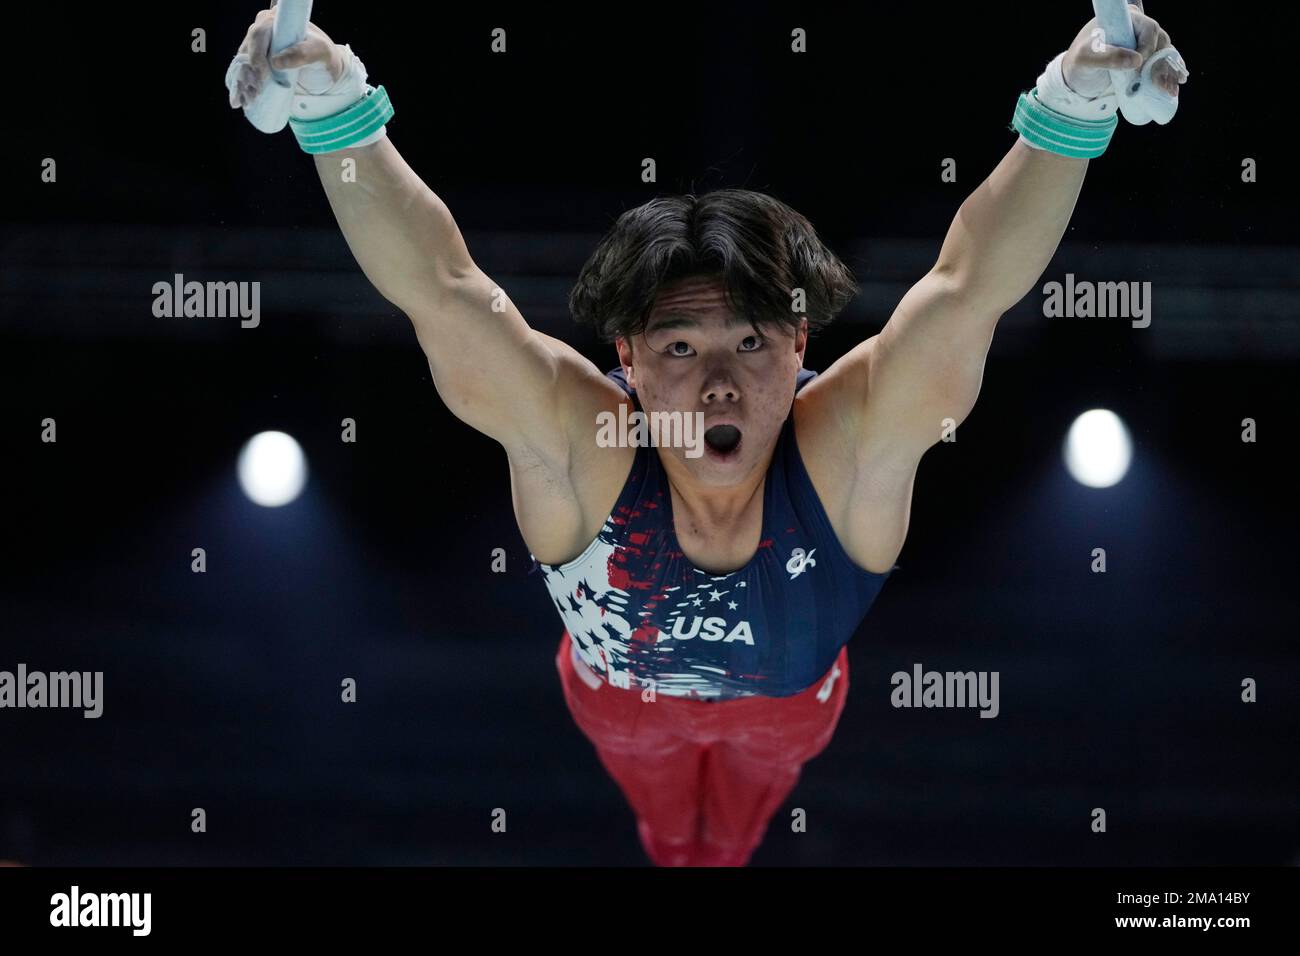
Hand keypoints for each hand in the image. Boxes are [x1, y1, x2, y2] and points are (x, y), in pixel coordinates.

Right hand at [228, 3, 345, 109]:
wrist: (324, 70)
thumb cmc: (323, 56)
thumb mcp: (320, 52)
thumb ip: (302, 53)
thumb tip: (276, 61)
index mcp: (275, 21)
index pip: (258, 35)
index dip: (257, 54)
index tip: (263, 75)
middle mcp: (262, 31)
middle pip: (247, 49)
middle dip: (249, 72)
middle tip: (257, 91)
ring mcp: (257, 46)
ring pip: (242, 62)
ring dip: (244, 81)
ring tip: (251, 98)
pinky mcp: (256, 62)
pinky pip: (244, 72)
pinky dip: (244, 85)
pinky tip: (246, 98)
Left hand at [1061, 1, 1187, 98]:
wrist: (1076, 78)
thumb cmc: (1078, 64)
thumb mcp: (1086, 60)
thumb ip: (1108, 58)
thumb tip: (1137, 60)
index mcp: (1125, 20)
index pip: (1149, 29)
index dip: (1148, 48)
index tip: (1138, 67)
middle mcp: (1138, 28)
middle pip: (1161, 42)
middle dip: (1162, 64)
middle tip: (1160, 84)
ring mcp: (1142, 43)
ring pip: (1165, 54)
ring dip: (1169, 72)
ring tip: (1169, 90)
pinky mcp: (1145, 58)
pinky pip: (1162, 64)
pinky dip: (1168, 75)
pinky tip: (1172, 87)